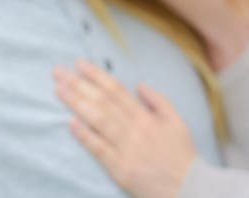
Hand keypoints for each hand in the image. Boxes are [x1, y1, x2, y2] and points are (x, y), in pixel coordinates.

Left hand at [54, 60, 195, 197]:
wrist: (190, 189)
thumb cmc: (182, 155)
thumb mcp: (177, 122)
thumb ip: (159, 101)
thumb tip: (139, 84)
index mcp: (146, 116)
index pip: (116, 90)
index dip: (96, 75)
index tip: (79, 63)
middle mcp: (134, 129)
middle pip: (102, 101)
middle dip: (78, 84)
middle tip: (58, 71)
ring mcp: (126, 148)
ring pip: (98, 120)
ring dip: (76, 103)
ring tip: (58, 90)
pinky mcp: (120, 168)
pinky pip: (99, 149)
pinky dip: (85, 135)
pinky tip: (70, 123)